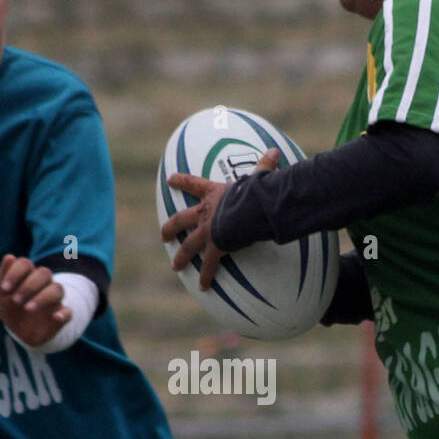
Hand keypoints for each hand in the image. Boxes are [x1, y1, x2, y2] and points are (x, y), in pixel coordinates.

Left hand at [0, 254, 70, 346]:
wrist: (19, 331)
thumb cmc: (10, 307)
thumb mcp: (2, 294)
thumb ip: (4, 275)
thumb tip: (9, 256)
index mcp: (28, 275)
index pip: (25, 264)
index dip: (15, 273)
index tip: (4, 289)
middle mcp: (44, 284)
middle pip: (44, 273)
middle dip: (28, 286)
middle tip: (15, 301)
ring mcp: (54, 299)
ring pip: (57, 289)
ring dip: (42, 298)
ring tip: (28, 309)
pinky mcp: (61, 316)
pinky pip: (68, 312)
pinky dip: (63, 314)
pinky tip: (56, 317)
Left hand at [161, 147, 279, 290]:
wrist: (251, 208)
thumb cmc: (255, 190)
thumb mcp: (258, 176)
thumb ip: (265, 166)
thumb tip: (275, 151)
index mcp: (214, 194)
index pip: (194, 184)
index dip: (182, 181)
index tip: (170, 180)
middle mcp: (206, 213)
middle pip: (181, 220)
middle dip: (170, 228)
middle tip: (163, 235)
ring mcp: (208, 231)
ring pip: (188, 245)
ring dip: (181, 257)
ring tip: (175, 266)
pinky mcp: (215, 247)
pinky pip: (209, 265)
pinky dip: (207, 277)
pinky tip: (204, 287)